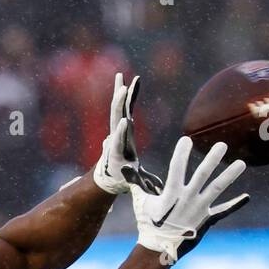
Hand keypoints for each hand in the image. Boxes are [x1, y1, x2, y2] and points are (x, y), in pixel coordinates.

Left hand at [93, 72, 164, 195]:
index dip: (122, 132)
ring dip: (119, 93)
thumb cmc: (123, 180)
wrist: (109, 175)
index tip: (125, 122)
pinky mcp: (121, 124)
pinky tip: (128, 81)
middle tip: (122, 88)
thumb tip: (159, 192)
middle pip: (116, 118)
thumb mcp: (134, 183)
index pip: (119, 140)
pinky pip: (124, 106)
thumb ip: (146, 184)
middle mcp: (116, 138)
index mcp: (119, 152)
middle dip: (119, 104)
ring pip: (117, 109)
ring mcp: (117, 129)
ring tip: (121, 77)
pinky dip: (126, 94)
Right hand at [125, 136, 248, 263]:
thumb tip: (125, 171)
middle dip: (212, 159)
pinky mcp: (207, 220)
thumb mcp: (141, 203)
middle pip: (203, 175)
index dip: (181, 153)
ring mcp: (199, 209)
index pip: (177, 167)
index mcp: (172, 193)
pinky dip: (235, 204)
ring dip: (229, 176)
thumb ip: (137, 184)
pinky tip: (247, 197)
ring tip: (242, 163)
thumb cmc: (149, 224)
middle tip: (222, 145)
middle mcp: (188, 198)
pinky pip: (223, 211)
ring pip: (217, 189)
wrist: (159, 249)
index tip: (187, 140)